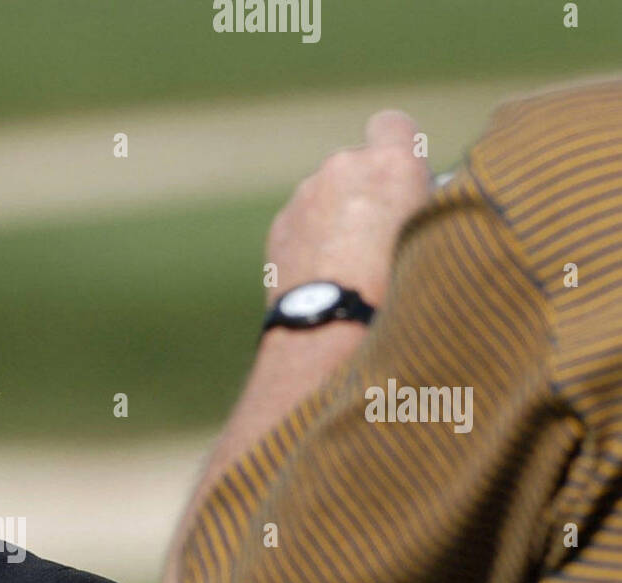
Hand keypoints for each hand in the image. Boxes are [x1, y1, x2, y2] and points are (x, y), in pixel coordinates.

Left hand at [264, 110, 433, 307]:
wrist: (332, 327)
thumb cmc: (398, 287)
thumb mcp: (433, 234)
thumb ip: (420, 201)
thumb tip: (417, 200)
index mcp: (391, 163)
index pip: (392, 124)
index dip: (396, 147)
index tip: (400, 175)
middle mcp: (343, 168)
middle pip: (356, 164)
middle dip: (365, 188)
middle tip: (378, 232)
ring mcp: (305, 195)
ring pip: (325, 194)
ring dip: (336, 215)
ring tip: (349, 263)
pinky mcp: (281, 225)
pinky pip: (302, 221)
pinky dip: (312, 237)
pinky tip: (324, 273)